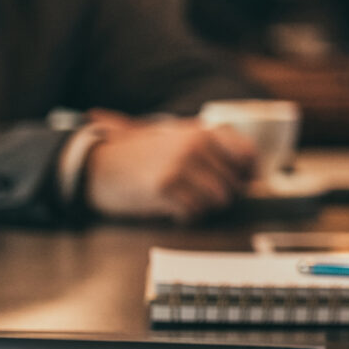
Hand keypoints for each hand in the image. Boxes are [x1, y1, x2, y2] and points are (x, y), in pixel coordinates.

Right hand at [81, 119, 256, 221]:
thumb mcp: (177, 139)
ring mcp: (180, 165)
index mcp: (201, 131)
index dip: (247, 174)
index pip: (247, 154)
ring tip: (182, 200)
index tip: (240, 184)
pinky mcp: (164, 187)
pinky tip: (171, 209)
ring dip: (202, 207)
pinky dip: (185, 216)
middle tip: (197, 195)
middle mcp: (195, 144)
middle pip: (234, 185)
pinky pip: (194, 213)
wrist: (96, 164)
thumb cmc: (138, 155)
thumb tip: (251, 172)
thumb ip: (211, 148)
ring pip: (218, 201)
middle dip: (219, 196)